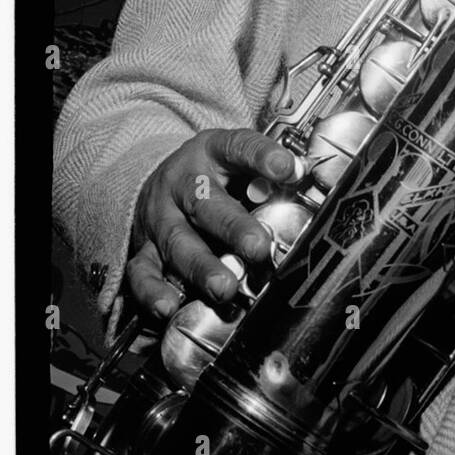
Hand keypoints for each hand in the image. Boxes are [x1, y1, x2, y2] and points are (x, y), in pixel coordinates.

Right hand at [127, 128, 300, 320]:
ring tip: (224, 288)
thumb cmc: (214, 174)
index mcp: (211, 152)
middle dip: (233, 228)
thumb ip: (270, 174)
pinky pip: (143, 271)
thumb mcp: (238, 160)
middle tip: (258, 247)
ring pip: (177, 241)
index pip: (238, 147)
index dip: (262, 156)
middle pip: (205, 203)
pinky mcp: (143, 248)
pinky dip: (153, 292)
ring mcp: (160, 217)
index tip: (289, 169)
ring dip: (201, 267)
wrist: (158, 181)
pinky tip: (169, 307)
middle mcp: (182, 183)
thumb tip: (310, 182)